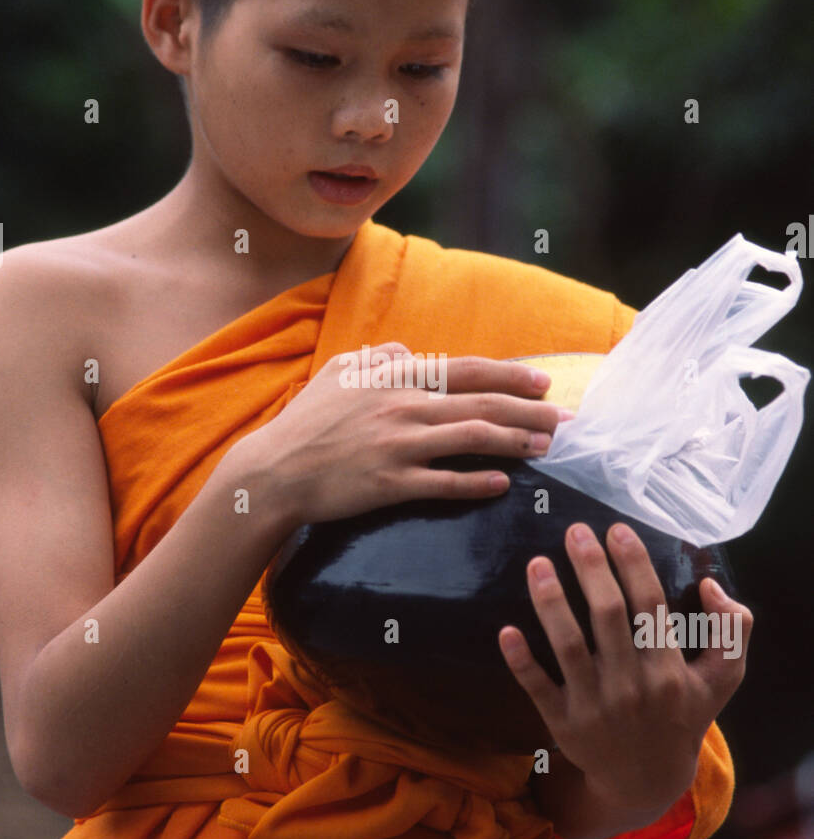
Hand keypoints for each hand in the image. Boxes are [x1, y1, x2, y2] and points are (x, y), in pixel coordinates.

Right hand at [252, 342, 572, 524]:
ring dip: (516, 442)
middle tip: (564, 419)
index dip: (511, 375)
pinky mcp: (391, 484)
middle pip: (482, 403)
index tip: (544, 381)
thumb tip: (412, 353)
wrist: (275, 471)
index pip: (466, 370)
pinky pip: (445, 482)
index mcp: (395, 378)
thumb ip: (380, 358)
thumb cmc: (307, 422)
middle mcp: (403, 407)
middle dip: (531, 410)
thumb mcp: (339, 372)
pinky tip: (503, 483)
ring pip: (473, 439)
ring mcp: (398, 447)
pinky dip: (478, 482)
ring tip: (546, 448)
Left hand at [498, 522, 751, 816]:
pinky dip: (521, 660)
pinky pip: (537, 688)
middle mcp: (632, 688)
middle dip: (590, 569)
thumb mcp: (722, 679)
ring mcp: (594, 707)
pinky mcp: (563, 724)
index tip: (617, 530)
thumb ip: (732, 630)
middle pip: (606, 617)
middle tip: (574, 532)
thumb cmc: (682, 714)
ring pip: (568, 646)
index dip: (633, 565)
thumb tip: (710, 585)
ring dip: (550, 602)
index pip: (650, 607)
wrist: (646, 781)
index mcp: (670, 671)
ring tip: (536, 563)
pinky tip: (507, 630)